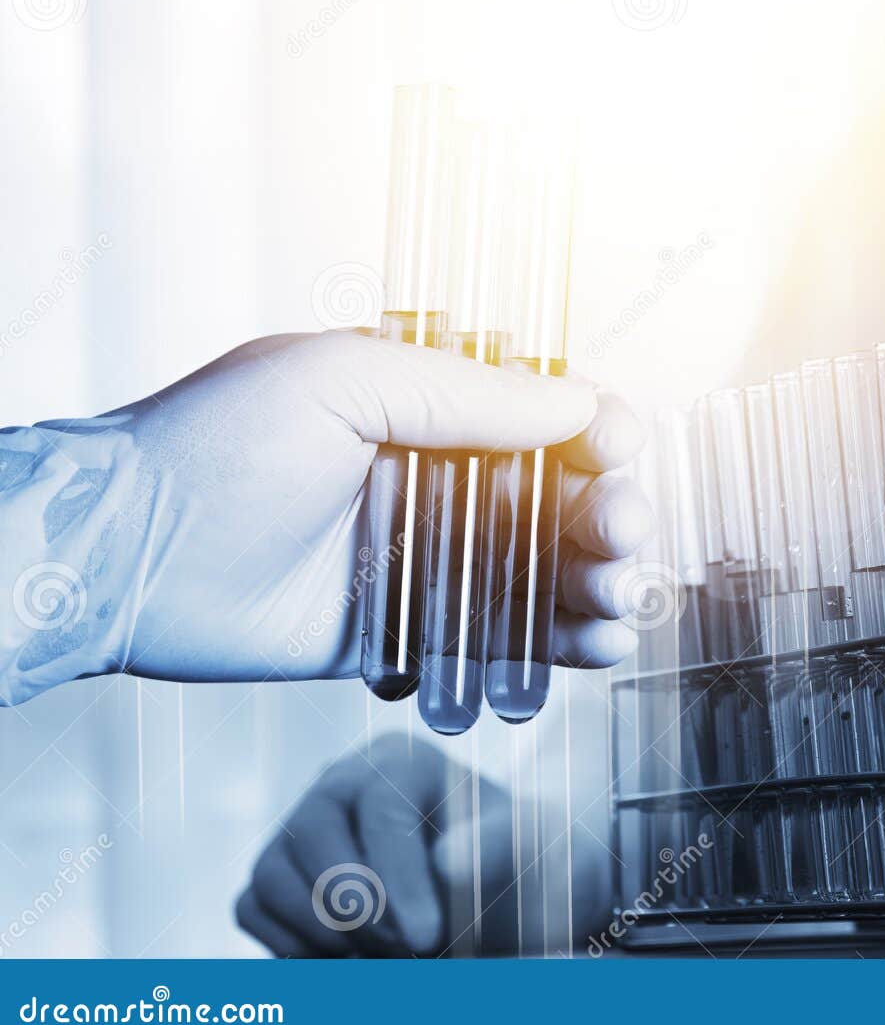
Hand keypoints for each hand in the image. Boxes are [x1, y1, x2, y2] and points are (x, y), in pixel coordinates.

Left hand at [0, 331, 651, 703]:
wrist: (124, 558)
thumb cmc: (212, 446)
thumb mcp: (339, 380)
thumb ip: (464, 393)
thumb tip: (578, 399)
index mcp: (422, 405)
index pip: (540, 409)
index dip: (596, 427)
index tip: (619, 447)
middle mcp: (434, 478)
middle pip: (559, 493)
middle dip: (609, 510)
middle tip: (621, 530)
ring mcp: (424, 557)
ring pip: (543, 568)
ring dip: (597, 579)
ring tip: (613, 595)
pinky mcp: (409, 631)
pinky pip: (503, 636)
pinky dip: (560, 644)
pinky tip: (596, 643)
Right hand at [236, 734, 516, 956]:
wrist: (485, 894)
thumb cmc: (505, 862)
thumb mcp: (518, 848)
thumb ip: (493, 848)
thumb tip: (447, 863)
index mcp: (400, 760)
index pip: (380, 808)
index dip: (398, 877)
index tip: (427, 936)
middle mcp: (338, 782)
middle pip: (312, 833)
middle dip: (357, 906)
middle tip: (411, 951)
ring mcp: (297, 827)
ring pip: (272, 875)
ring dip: (326, 932)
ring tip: (389, 958)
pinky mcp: (275, 874)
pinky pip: (252, 908)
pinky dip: (293, 945)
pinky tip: (352, 960)